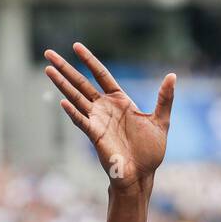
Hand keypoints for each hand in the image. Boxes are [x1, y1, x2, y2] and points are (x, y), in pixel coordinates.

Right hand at [43, 43, 174, 191]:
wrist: (142, 175)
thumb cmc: (150, 151)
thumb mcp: (161, 121)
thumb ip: (165, 99)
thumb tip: (173, 76)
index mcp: (120, 101)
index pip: (101, 75)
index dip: (89, 60)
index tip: (76, 46)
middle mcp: (105, 108)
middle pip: (81, 83)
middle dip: (65, 68)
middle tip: (48, 53)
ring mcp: (97, 121)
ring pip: (76, 97)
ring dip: (62, 84)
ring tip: (47, 69)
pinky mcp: (95, 135)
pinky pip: (81, 120)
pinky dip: (73, 111)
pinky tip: (63, 101)